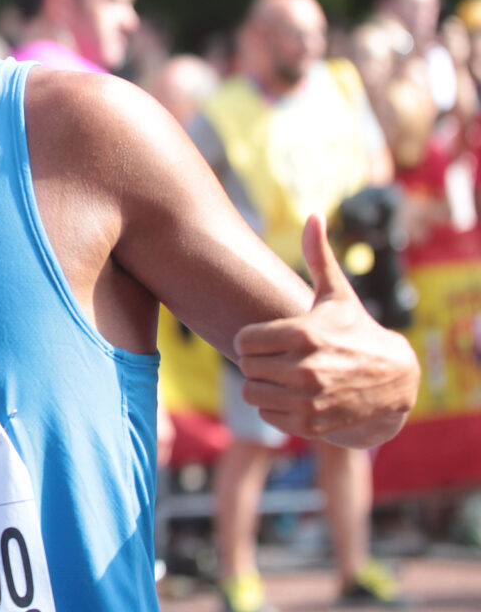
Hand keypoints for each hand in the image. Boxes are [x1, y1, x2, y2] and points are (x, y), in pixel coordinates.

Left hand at [234, 215, 419, 447]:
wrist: (395, 383)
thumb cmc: (357, 332)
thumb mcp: (338, 296)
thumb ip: (318, 257)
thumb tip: (312, 215)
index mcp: (304, 335)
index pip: (243, 342)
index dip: (252, 340)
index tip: (268, 340)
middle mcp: (306, 369)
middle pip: (246, 368)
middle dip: (258, 363)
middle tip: (279, 359)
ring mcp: (309, 400)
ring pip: (253, 394)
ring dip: (264, 386)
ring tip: (285, 377)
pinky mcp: (312, 425)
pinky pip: (269, 416)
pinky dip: (277, 409)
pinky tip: (297, 397)